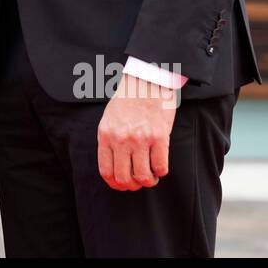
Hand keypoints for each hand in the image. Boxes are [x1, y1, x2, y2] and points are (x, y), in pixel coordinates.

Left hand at [97, 73, 178, 190]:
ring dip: (148, 181)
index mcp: (105, 135)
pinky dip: (161, 171)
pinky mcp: (159, 137)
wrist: (146, 81)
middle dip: (132, 186)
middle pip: (124, 178)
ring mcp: (140, 139)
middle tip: (139, 182)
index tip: (123, 185)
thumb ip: (109, 140)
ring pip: (143, 176)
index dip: (115, 184)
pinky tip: (160, 166)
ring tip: (151, 176)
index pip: (106, 171)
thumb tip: (115, 166)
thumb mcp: (109, 118)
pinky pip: (161, 166)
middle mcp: (121, 139)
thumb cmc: (127, 99)